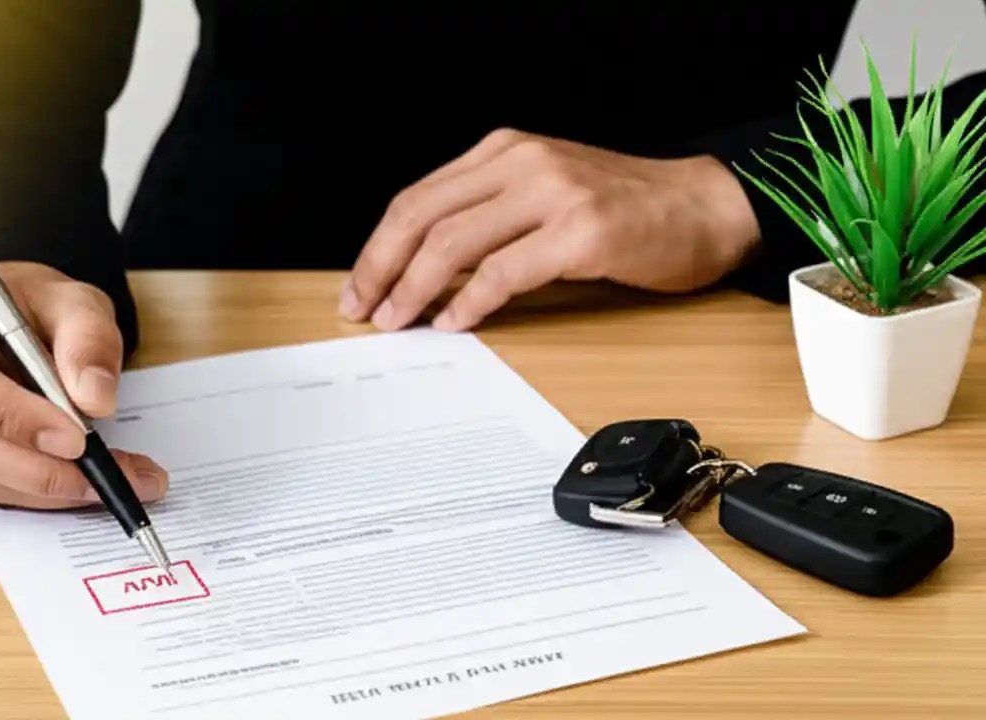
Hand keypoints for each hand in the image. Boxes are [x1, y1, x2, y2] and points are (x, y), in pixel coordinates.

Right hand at [0, 261, 167, 508]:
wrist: (4, 314)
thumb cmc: (30, 303)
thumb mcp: (72, 300)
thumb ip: (88, 340)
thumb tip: (95, 399)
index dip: (13, 416)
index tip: (75, 438)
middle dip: (37, 468)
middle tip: (104, 476)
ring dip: (37, 489)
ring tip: (102, 485)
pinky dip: (22, 493)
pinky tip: (69, 487)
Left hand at [339, 129, 760, 330]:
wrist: (704, 206)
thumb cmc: (624, 208)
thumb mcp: (544, 194)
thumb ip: (489, 217)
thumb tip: (423, 270)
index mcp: (505, 152)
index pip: (417, 198)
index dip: (377, 246)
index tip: (359, 286)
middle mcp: (522, 162)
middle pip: (421, 216)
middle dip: (381, 268)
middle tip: (363, 309)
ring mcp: (553, 193)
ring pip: (453, 242)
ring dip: (415, 289)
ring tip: (398, 320)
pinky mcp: (582, 231)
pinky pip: (504, 270)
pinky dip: (470, 301)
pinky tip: (454, 321)